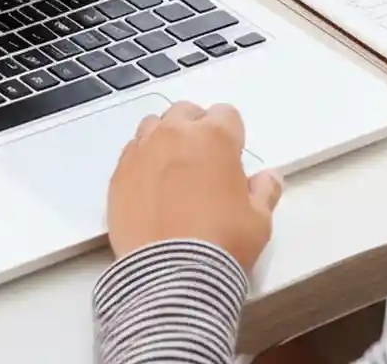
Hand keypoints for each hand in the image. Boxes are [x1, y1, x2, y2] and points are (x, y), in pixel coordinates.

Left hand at [107, 101, 283, 271]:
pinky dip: (142, 161)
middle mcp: (175, 135)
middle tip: (203, 160)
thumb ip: (264, 191)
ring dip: (165, 139)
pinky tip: (151, 187)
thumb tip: (268, 179)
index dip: (232, 135)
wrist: (171, 274)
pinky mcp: (119, 175)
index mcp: (215, 137)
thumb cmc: (220, 244)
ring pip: (153, 126)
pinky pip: (131, 153)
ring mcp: (142, 152)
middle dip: (196, 129)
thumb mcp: (258, 220)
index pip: (226, 114)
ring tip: (173, 170)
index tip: (232, 157)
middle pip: (186, 113)